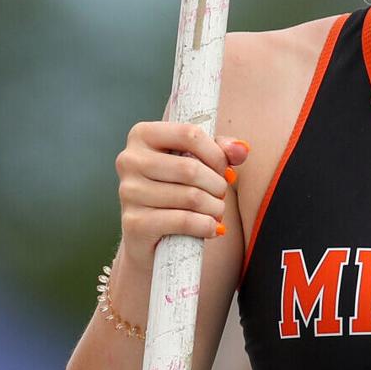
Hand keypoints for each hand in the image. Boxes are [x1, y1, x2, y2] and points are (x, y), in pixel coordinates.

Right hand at [114, 121, 249, 272]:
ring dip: (215, 207)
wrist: (148, 235)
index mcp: (142, 134)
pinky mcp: (134, 223)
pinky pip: (183, 221)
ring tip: (217, 211)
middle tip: (221, 194)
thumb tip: (242, 149)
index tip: (224, 169)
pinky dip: (206, 225)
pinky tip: (212, 227)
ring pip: (190, 197)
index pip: (189, 134)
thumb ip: (221, 150)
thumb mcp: (198, 161)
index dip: (216, 154)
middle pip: (190, 168)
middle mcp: (129, 160)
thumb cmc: (175, 188)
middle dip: (217, 184)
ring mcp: (128, 192)